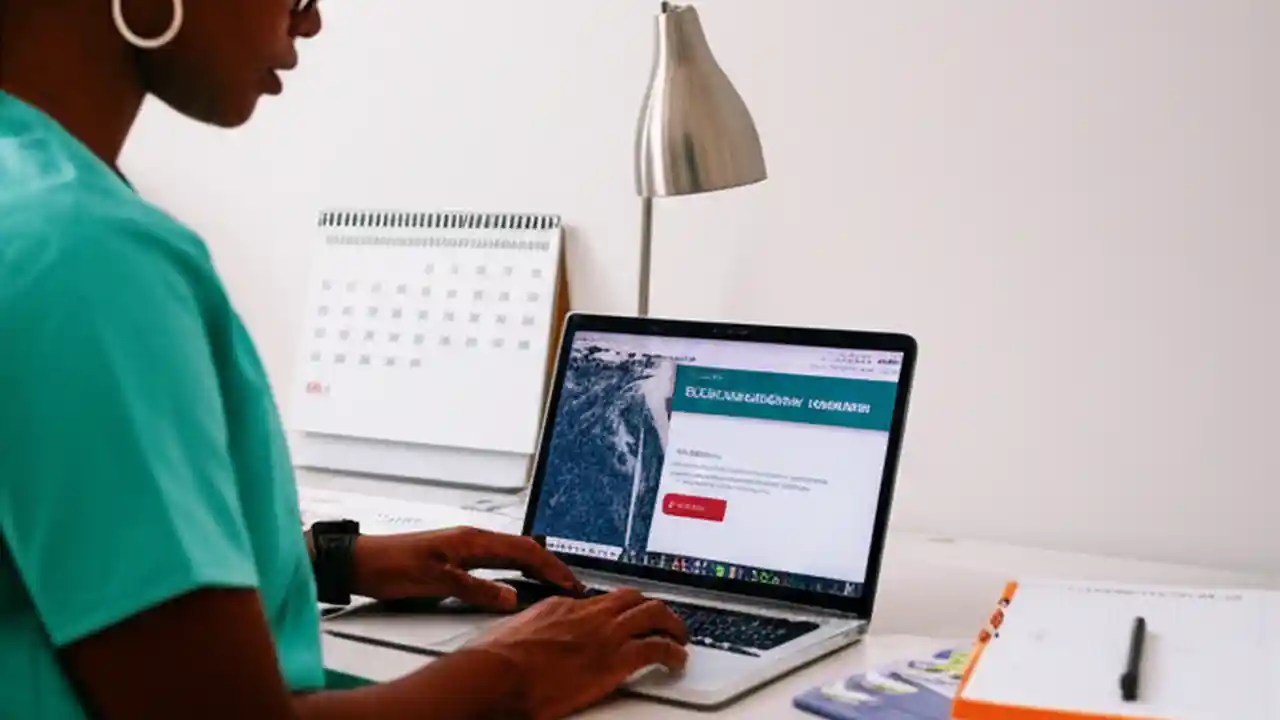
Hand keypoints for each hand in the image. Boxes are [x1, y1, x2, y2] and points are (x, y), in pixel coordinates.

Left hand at [351, 528, 580, 610]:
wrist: (362, 562)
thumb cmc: (393, 566)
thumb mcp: (436, 581)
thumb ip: (475, 589)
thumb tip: (512, 597)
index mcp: (473, 540)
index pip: (525, 550)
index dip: (551, 567)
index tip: (570, 583)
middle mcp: (473, 539)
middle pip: (523, 549)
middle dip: (551, 567)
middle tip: (572, 587)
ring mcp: (465, 547)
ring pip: (512, 554)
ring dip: (535, 568)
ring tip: (554, 584)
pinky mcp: (456, 558)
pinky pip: (497, 561)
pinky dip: (516, 570)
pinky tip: (517, 582)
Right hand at [465, 589, 688, 719]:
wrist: (495, 675)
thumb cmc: (492, 662)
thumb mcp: (508, 634)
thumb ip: (527, 633)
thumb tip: (524, 643)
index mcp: (560, 606)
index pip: (598, 600)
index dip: (614, 608)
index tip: (620, 617)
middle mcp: (586, 614)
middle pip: (631, 598)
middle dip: (649, 607)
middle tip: (659, 619)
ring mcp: (603, 634)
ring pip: (652, 614)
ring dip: (670, 624)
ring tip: (678, 636)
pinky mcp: (615, 660)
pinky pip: (656, 648)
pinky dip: (673, 653)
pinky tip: (677, 660)